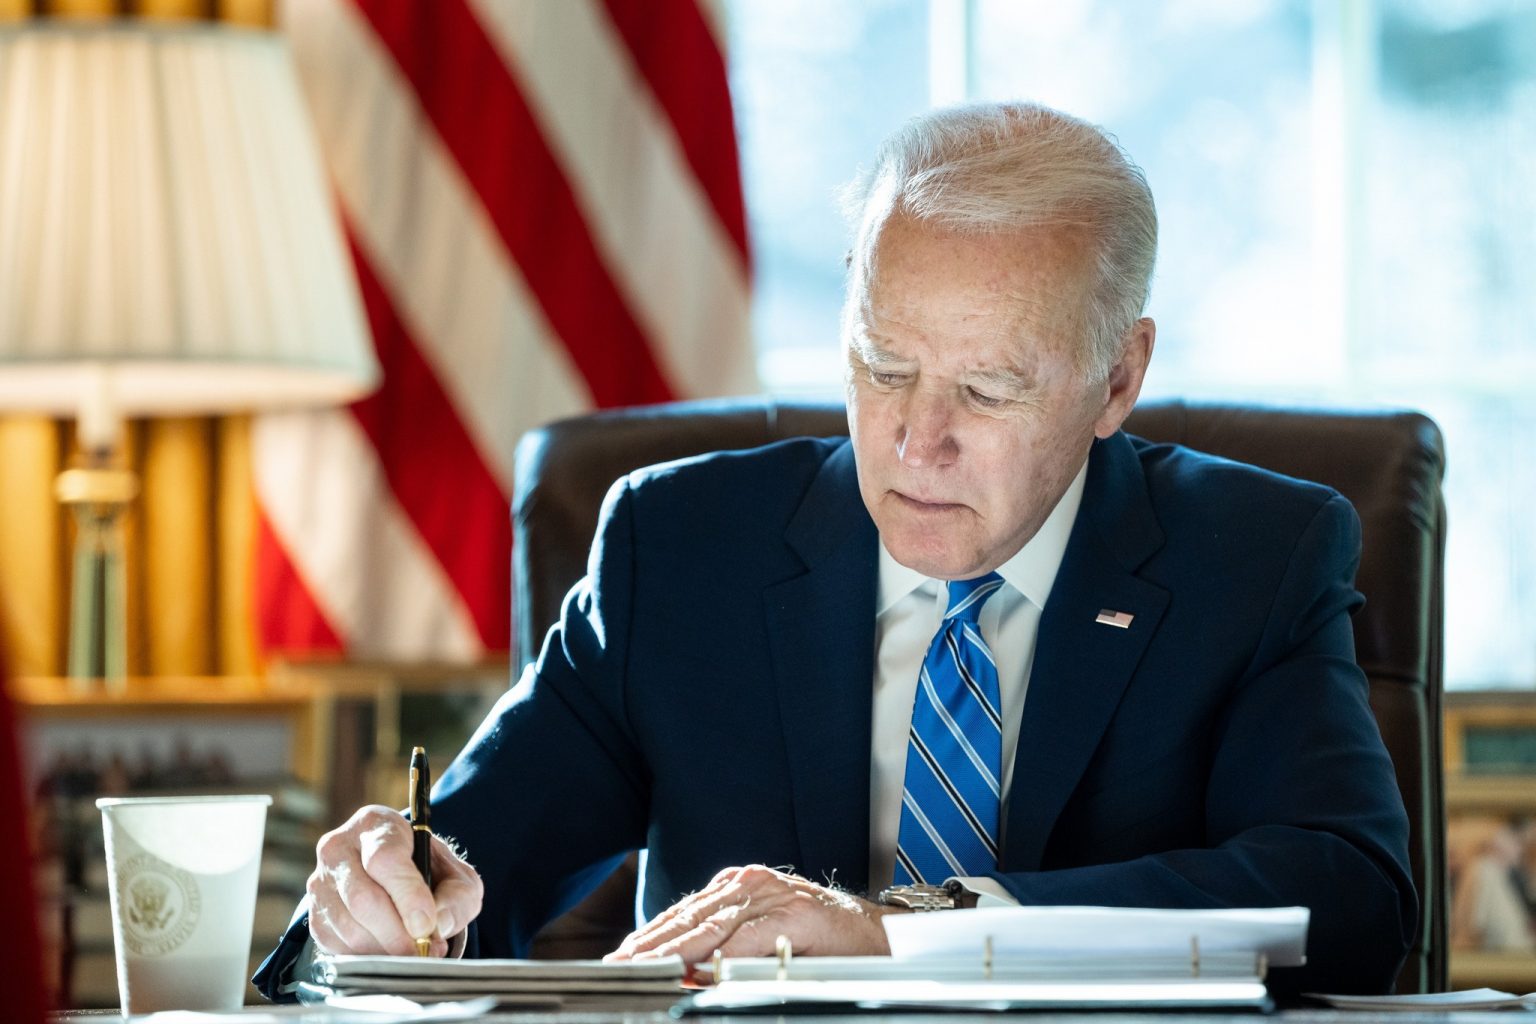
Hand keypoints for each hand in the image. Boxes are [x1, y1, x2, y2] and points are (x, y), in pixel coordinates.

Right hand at [306, 804, 483, 956]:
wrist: (396, 879)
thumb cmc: (429, 873)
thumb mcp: (456, 876)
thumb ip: (457, 897)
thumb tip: (437, 924)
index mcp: (376, 824)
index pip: (385, 859)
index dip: (407, 896)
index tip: (426, 925)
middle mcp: (340, 847)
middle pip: (363, 898)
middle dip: (397, 933)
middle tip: (423, 950)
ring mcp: (321, 881)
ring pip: (349, 926)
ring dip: (384, 949)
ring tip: (412, 952)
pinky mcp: (315, 913)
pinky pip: (336, 944)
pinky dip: (367, 956)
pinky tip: (389, 951)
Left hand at [605, 864, 901, 962]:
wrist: (878, 936)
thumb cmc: (822, 939)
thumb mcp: (764, 936)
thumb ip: (725, 948)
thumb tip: (684, 972)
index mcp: (739, 886)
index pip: (684, 913)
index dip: (650, 936)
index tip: (621, 957)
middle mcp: (750, 884)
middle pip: (689, 917)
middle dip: (650, 945)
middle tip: (619, 965)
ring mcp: (771, 896)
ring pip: (711, 925)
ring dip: (674, 949)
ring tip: (645, 966)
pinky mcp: (793, 914)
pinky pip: (749, 936)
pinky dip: (723, 954)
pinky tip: (700, 968)